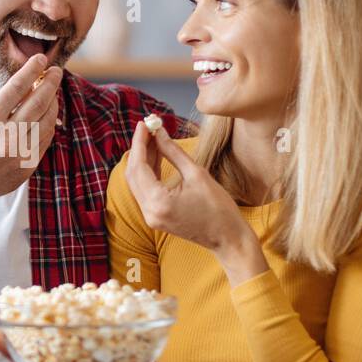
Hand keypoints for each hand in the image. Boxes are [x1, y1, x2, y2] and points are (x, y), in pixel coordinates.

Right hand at [0, 54, 61, 205]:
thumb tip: (25, 88)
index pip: (15, 88)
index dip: (31, 70)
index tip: (41, 59)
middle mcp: (5, 137)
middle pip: (38, 102)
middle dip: (50, 82)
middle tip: (56, 71)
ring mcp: (19, 154)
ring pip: (48, 120)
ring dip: (53, 101)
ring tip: (53, 91)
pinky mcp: (28, 166)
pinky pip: (46, 138)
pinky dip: (50, 122)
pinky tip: (49, 113)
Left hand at [123, 121, 266, 284]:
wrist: (228, 238)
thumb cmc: (218, 207)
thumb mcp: (197, 174)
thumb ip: (173, 152)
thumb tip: (159, 132)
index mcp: (158, 202)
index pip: (139, 166)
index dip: (139, 142)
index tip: (144, 123)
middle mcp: (149, 212)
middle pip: (133, 174)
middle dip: (139, 149)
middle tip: (147, 128)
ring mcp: (150, 217)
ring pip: (137, 182)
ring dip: (143, 159)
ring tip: (153, 137)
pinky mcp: (155, 217)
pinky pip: (145, 191)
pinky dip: (148, 173)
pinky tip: (156, 156)